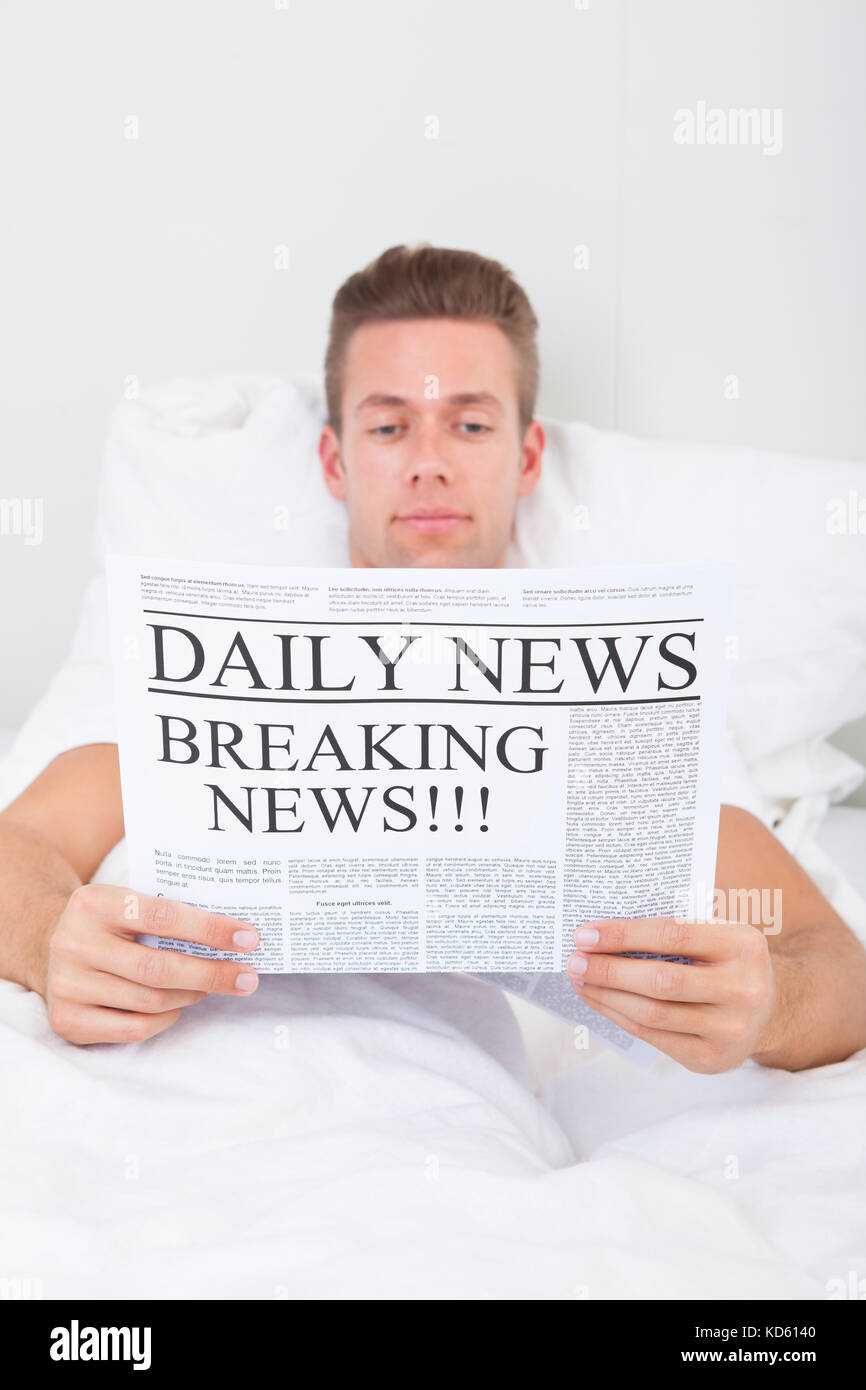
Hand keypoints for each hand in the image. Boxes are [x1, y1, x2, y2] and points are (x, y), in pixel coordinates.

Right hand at [41, 883, 260, 1044]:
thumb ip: (167, 912)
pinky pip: (134, 1028)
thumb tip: (234, 935)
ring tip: (212, 986)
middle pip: (158, 968)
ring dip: (191, 995)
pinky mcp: (68, 1020)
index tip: (248, 939)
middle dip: (211, 974)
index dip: (211, 930)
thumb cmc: (107, 922)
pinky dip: (166, 1019)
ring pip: (150, 1001)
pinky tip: (178, 1006)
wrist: (46, 943)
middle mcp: (74, 944)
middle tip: (247, 977)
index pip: (164, 917)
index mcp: (94, 903)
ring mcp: (67, 985)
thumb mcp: (125, 901)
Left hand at [566, 916, 776, 1072]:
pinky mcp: (711, 1058)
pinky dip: (619, 1016)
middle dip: (609, 970)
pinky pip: (653, 1036)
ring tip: (579, 980)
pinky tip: (600, 1001)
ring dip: (607, 996)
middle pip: (661, 980)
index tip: (585, 933)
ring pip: (653, 1013)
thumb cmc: (727, 961)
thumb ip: (674, 930)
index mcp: (744, 944)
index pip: (673, 934)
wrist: (772, 1009)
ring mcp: (729, 1029)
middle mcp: (743, 989)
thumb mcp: (717, 934)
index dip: (624, 935)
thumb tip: (603, 932)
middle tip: (574, 960)